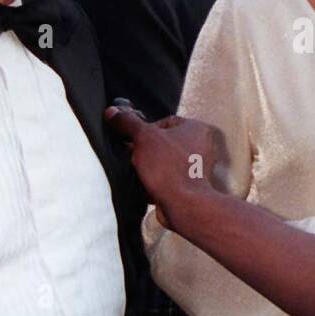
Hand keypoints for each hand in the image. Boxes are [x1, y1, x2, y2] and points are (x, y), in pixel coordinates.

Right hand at [103, 107, 224, 227]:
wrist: (182, 204)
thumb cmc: (168, 167)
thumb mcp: (143, 137)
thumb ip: (128, 122)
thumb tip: (112, 111)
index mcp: (197, 128)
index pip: (165, 121)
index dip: (146, 130)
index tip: (134, 140)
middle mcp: (202, 146)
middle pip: (164, 142)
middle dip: (146, 149)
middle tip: (134, 156)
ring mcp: (197, 167)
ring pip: (165, 161)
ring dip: (149, 166)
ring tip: (139, 171)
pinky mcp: (190, 185)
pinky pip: (168, 177)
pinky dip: (157, 180)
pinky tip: (146, 184)